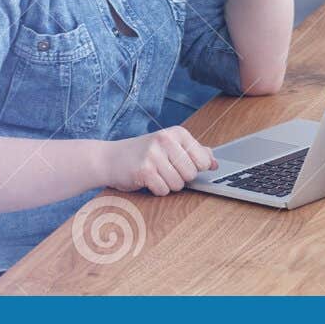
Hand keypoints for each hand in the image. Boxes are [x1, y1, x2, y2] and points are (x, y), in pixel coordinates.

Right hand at [101, 126, 216, 195]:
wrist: (110, 158)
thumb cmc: (143, 153)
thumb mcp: (170, 146)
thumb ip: (194, 152)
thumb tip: (215, 163)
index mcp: (177, 133)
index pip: (203, 160)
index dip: (195, 169)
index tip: (182, 166)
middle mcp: (166, 140)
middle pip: (191, 174)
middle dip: (181, 178)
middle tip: (166, 171)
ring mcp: (154, 155)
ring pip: (178, 184)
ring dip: (168, 185)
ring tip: (157, 175)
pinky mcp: (144, 170)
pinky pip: (163, 190)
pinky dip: (157, 190)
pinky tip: (148, 181)